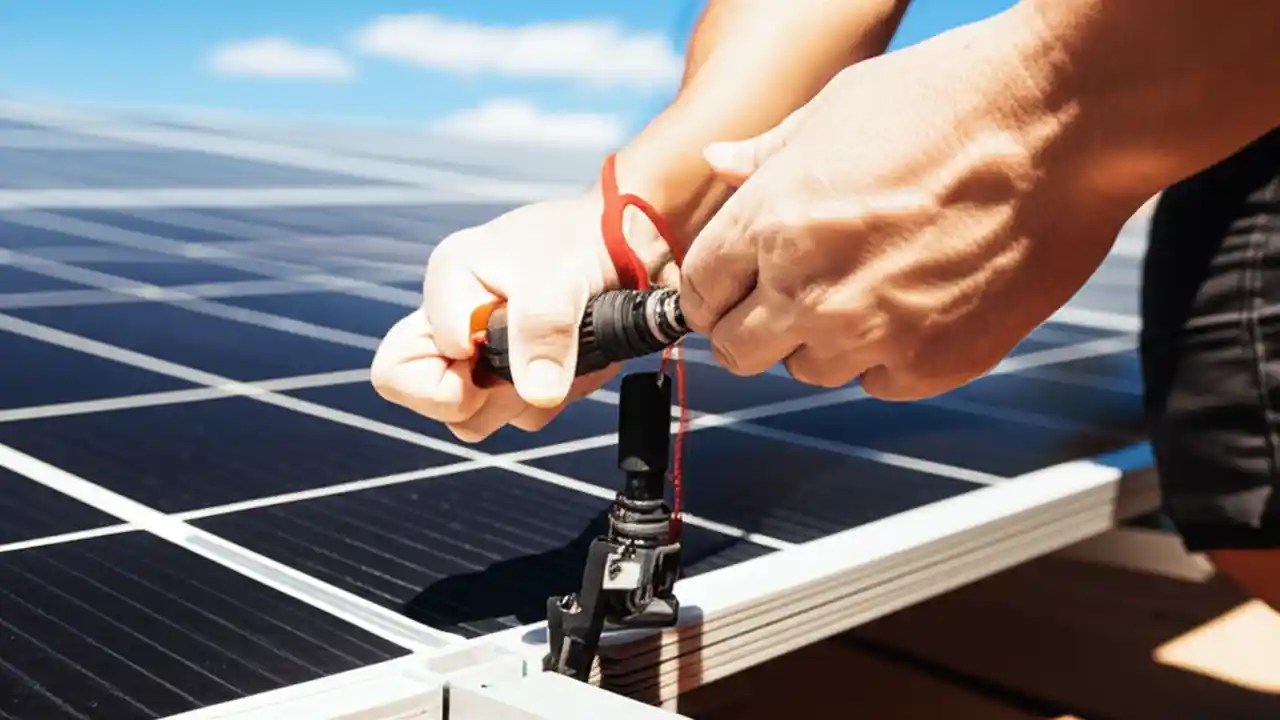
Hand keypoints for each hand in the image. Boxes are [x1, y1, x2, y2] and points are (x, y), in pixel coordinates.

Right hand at [371, 195, 662, 441]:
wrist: (628, 243)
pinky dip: (558, 394)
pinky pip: (526, 411)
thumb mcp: (557, 279)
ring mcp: (486, 353)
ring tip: (567, 352)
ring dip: (532, 399)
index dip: (452, 381)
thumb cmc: (581, 242)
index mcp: (446, 289)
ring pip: (486, 417)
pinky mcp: (520, 370)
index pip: (400, 372)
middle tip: (535, 364)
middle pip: (443, 407)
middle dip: (491, 399)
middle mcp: (455, 324)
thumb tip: (538, 395)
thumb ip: (542, 331)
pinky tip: (580, 359)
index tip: (493, 356)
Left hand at [679, 9, 1138, 400]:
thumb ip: (766, 156)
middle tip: (784, 300)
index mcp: (771, 224)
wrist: (1064, 122)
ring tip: (870, 284)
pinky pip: (880, 381)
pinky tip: (919, 301)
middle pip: (738, 351)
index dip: (711, 290)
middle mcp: (809, 291)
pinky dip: (888, 354)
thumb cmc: (952, 101)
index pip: (699, 292)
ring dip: (822, 340)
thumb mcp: (836, 110)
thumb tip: (718, 163)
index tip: (728, 289)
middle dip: (751, 327)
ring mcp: (872, 336)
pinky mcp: (932, 364)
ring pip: (809, 370)